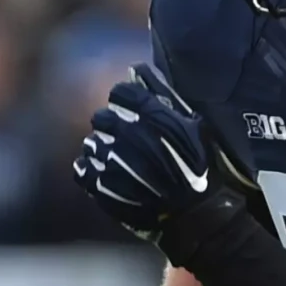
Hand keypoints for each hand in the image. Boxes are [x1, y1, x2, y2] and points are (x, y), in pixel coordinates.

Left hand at [75, 66, 256, 242]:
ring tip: (118, 159)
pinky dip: (89, 169)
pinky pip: (83, 171)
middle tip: (124, 137)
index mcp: (154, 117)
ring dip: (102, 148)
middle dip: (111, 124)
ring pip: (92, 143)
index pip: (121, 93)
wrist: (197, 216)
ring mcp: (115, 163)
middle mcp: (131, 136)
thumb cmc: (202, 168)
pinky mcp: (104, 188)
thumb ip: (165, 94)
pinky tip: (103, 172)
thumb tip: (136, 70)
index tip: (130, 109)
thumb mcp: (195, 125)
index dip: (124, 100)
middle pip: (102, 117)